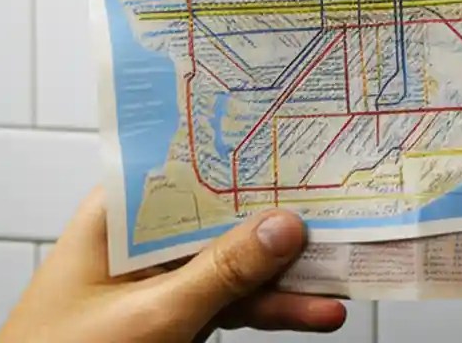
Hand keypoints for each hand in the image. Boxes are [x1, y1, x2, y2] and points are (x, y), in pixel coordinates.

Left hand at [0, 188, 346, 341]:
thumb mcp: (152, 314)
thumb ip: (221, 271)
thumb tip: (283, 226)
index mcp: (118, 214)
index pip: (192, 167)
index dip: (247, 156)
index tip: (302, 145)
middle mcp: (142, 238)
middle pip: (225, 217)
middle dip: (282, 224)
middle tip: (343, 215)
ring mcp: (163, 279)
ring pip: (238, 265)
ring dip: (288, 278)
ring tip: (342, 284)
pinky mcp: (178, 315)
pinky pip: (235, 302)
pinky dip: (272, 310)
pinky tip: (313, 312)